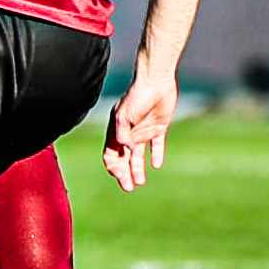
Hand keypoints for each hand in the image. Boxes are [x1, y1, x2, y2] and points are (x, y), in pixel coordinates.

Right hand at [103, 74, 177, 192]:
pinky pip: (156, 145)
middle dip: (124, 173)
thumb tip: (126, 150)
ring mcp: (143, 130)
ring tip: (140, 182)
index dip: (113, 166)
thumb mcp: (124, 114)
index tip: (119, 177)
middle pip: (123, 158)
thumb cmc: (137, 95)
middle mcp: (129, 133)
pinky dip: (155, 155)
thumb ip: (123, 133)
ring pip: (138, 155)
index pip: (110, 153)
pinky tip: (156, 165)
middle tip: (129, 187)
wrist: (155, 81)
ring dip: (137, 168)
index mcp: (116, 130)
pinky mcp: (158, 127)